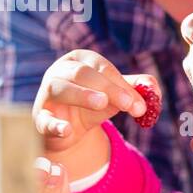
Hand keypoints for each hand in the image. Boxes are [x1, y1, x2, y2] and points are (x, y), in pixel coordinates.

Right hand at [33, 50, 152, 154]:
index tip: (138, 102)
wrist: (69, 132)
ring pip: (61, 88)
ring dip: (82, 95)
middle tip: (128, 104)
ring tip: (102, 104)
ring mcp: (46, 93)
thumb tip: (153, 88)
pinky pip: (44, 119)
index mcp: (79, 60)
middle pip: (82, 73)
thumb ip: (134, 90)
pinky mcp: (39, 117)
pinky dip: (55, 124)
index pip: (100, 66)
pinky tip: (67, 130)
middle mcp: (59, 71)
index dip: (120, 83)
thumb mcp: (114, 96)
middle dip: (108, 88)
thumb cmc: (92, 105)